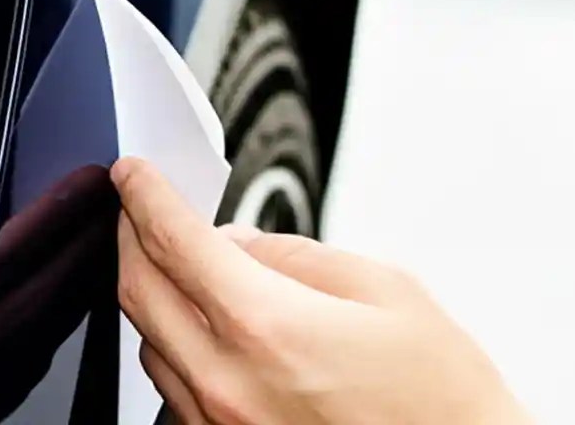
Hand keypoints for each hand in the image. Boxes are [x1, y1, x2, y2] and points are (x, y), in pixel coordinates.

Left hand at [112, 158, 530, 424]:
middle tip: (140, 207)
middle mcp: (227, 382)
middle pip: (140, 290)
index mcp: (267, 327)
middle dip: (132, 236)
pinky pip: (172, 391)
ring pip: (149, 343)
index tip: (134, 174)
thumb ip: (296, 256)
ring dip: (153, 294)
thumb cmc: (442, 400)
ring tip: (182, 266)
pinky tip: (206, 330)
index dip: (145, 195)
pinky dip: (176, 347)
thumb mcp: (385, 291)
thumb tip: (238, 241)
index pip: (174, 241)